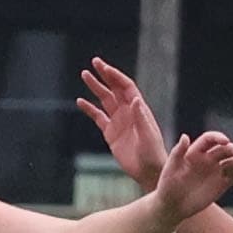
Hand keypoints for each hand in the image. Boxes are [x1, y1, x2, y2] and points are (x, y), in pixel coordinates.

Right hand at [76, 57, 168, 190]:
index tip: (104, 68)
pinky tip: (80, 101)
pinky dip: (89, 109)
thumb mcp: (147, 135)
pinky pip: (98, 117)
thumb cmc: (152, 153)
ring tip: (85, 75)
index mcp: (139, 109)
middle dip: (105, 75)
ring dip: (95, 87)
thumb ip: (140, 118)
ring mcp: (118, 121)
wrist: (148, 170)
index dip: (116, 76)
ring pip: (104, 99)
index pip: (126, 87)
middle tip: (94, 62)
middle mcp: (128, 111)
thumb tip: (133, 100)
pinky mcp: (110, 133)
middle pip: (114, 88)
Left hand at [151, 130, 232, 222]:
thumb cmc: (167, 186)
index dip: (218, 138)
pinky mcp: (222, 182)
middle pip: (224, 150)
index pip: (209, 140)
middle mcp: (207, 159)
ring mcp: (216, 170)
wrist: (173, 206)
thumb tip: (185, 136)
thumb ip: (177, 153)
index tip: (226, 141)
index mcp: (194, 152)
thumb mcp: (170, 169)